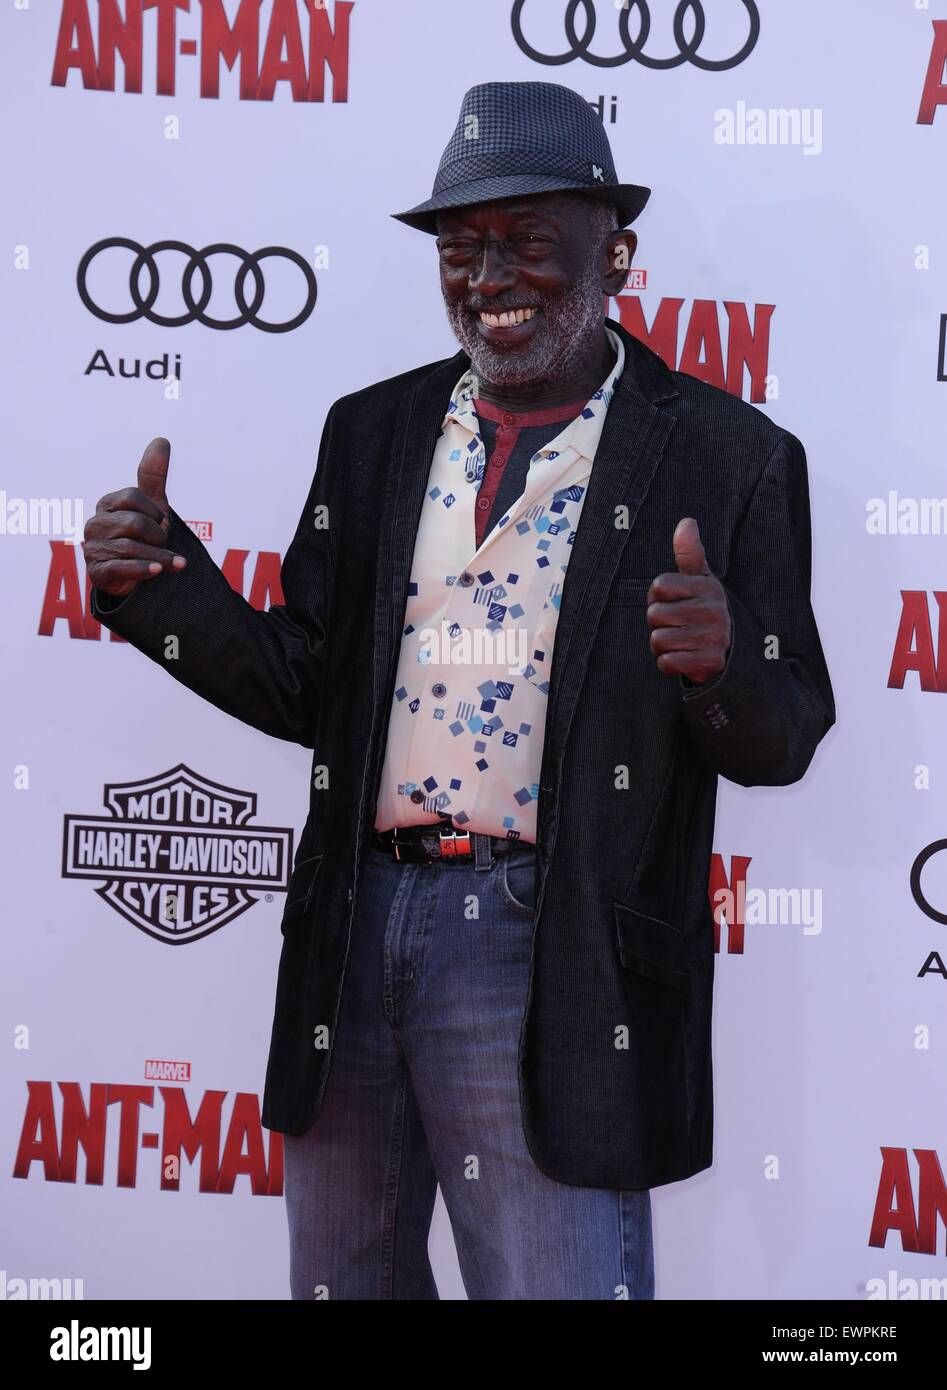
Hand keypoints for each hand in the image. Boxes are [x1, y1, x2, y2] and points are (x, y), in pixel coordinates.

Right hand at [83, 438, 186, 597]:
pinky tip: (158, 571)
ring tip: (171, 562)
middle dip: (157, 535)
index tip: (160, 522)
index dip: (154, 511)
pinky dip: (143, 569)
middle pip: (134, 523)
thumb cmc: (143, 535)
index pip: (133, 497)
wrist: (136, 572)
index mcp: (107, 504)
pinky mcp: (98, 572)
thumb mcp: (152, 505)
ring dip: (158, 555)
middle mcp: (95, 524)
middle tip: (161, 543)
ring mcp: (93, 548)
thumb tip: (161, 440)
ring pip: (130, 547)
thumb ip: (153, 475)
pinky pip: (121, 568)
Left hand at [646, 518, 730, 684]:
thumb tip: (687, 522)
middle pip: (655, 615)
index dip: (656, 597)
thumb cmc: (704, 610)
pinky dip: (668, 663)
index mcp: (708, 587)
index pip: (658, 586)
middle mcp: (714, 610)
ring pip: (658, 640)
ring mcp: (714, 637)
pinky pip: (667, 662)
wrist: (728, 651)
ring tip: (679, 642)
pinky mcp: (710, 662)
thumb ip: (690, 553)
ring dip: (661, 646)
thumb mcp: (699, 581)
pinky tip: (683, 657)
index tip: (672, 602)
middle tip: (676, 626)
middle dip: (658, 624)